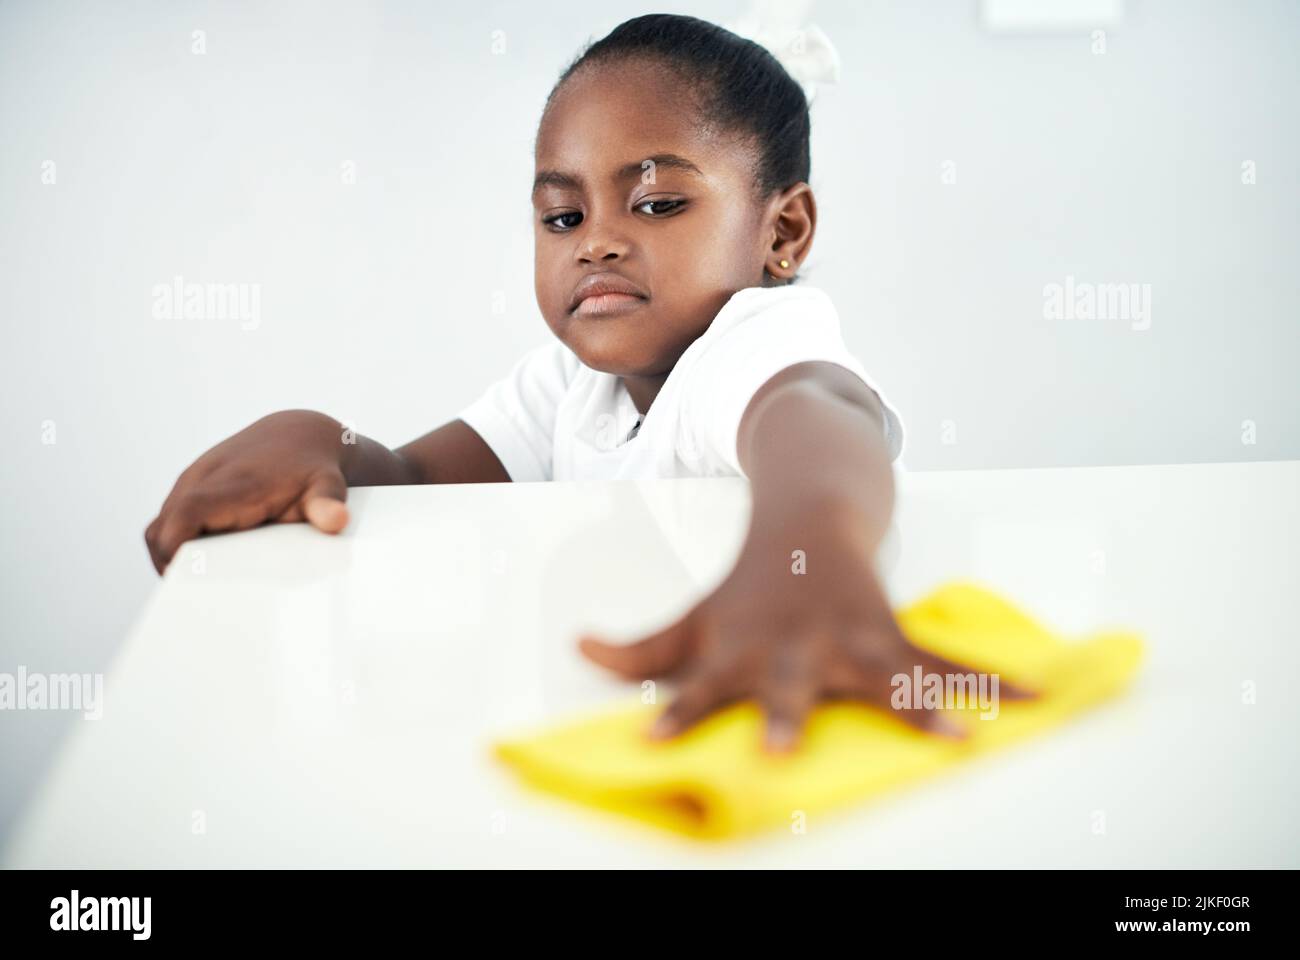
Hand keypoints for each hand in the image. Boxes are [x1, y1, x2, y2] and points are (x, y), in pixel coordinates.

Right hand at [144, 410, 351, 574]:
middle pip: (161, 530)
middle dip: (170, 565)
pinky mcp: (192, 486)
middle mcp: (203, 479)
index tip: (187, 583)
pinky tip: (203, 562)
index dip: (177, 551)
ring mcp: (193, 481)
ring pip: (160, 526)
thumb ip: (328, 504)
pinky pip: (170, 519)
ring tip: (198, 584)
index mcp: (231, 484)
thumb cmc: (314, 468)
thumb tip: (337, 521)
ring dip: (171, 555)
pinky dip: (177, 542)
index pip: (185, 516)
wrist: (301, 434)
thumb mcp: (327, 486)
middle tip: (195, 598)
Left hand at [579, 507, 1033, 751]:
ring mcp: (847, 638)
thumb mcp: (693, 615)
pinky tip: (1038, 704)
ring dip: (919, 707)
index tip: (652, 741)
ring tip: (954, 737)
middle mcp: (793, 647)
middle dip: (787, 715)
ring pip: (883, 677)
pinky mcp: (892, 633)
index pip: (698, 688)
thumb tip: (581, 650)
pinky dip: (990, 685)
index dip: (676, 714)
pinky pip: (944, 666)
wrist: (808, 514)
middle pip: (788, 686)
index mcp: (740, 648)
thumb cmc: (749, 583)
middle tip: (783, 748)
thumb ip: (642, 649)